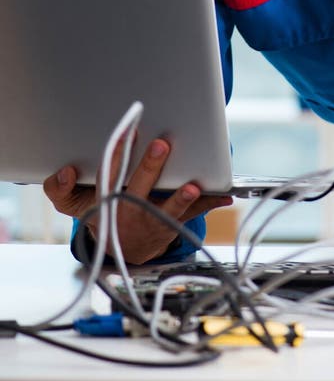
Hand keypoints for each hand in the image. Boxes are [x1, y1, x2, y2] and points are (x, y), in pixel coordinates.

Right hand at [43, 138, 231, 264]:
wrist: (121, 249)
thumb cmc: (101, 210)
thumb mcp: (72, 203)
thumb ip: (60, 187)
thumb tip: (66, 170)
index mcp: (106, 199)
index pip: (109, 173)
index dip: (117, 153)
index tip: (127, 131)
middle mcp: (130, 210)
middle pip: (139, 189)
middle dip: (150, 168)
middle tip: (162, 145)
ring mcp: (153, 219)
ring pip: (168, 210)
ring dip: (181, 198)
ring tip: (193, 185)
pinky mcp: (173, 225)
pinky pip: (193, 215)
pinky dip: (210, 203)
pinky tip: (225, 194)